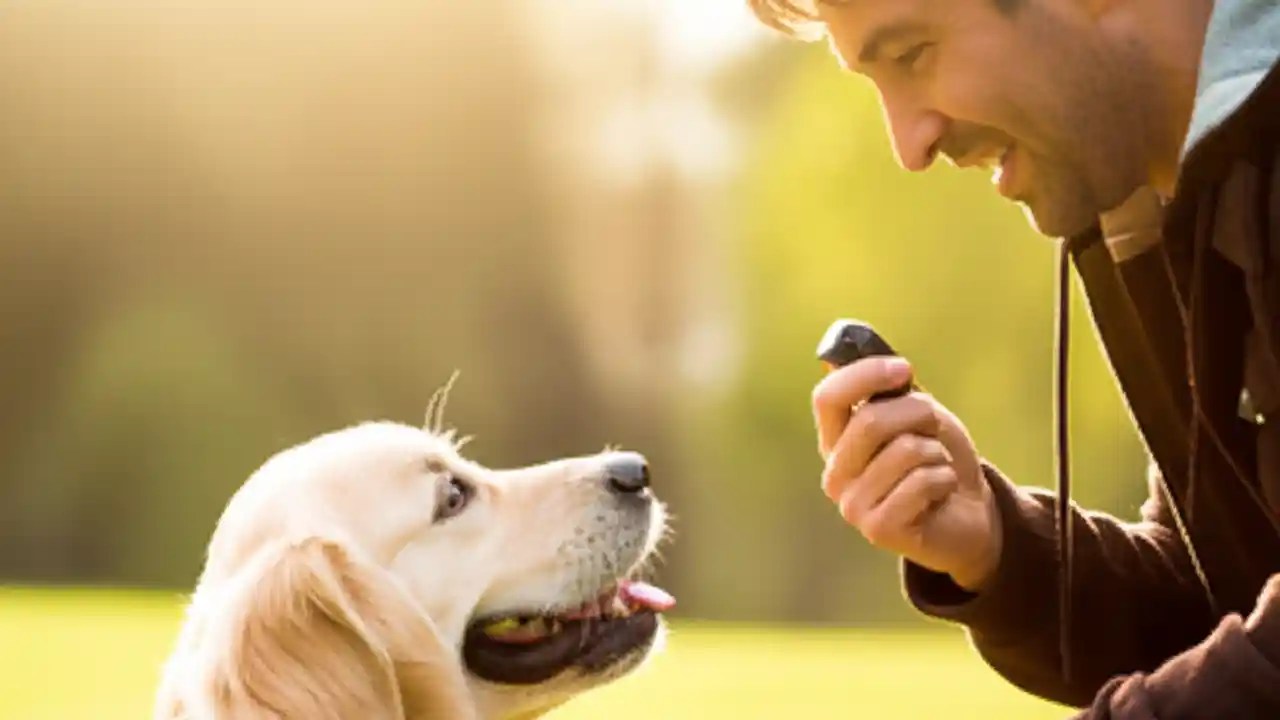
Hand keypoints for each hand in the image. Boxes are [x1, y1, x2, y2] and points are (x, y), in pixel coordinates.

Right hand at [811, 355, 1001, 590]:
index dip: (865, 375)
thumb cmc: (936, 458)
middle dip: (919, 413)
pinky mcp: (878, 529)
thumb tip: (849, 352)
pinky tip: (941, 493)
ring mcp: (852, 505)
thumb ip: (888, 390)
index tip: (904, 368)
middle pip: (871, 421)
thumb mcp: (916, 415)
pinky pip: (923, 482)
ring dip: (937, 452)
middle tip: (935, 424)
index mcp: (834, 441)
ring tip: (936, 466)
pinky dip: (945, 478)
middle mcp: (835, 474)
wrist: (968, 515)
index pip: (827, 397)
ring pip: (905, 450)